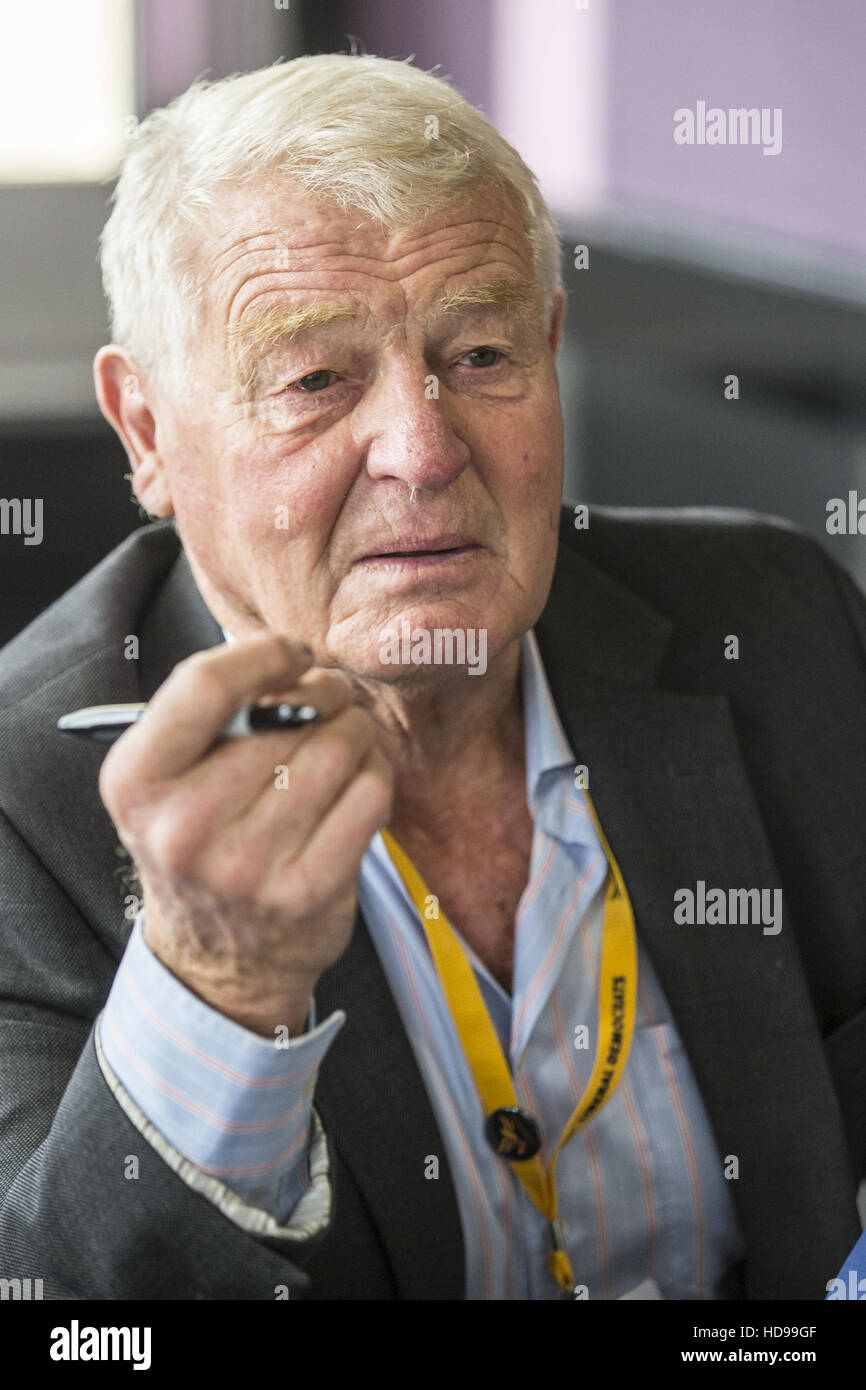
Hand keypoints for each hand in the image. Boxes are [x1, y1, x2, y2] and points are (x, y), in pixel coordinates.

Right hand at [99, 633, 393, 1035]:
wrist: (219, 961)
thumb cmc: (203, 840)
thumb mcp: (170, 779)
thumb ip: (215, 716)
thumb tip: (297, 663)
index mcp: (136, 782)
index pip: (204, 685)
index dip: (263, 654)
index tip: (292, 654)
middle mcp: (183, 828)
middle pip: (287, 714)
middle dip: (325, 692)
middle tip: (333, 698)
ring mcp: (247, 867)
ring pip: (335, 749)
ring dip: (355, 730)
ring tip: (347, 737)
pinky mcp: (307, 891)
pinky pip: (369, 794)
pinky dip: (376, 772)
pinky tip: (361, 777)